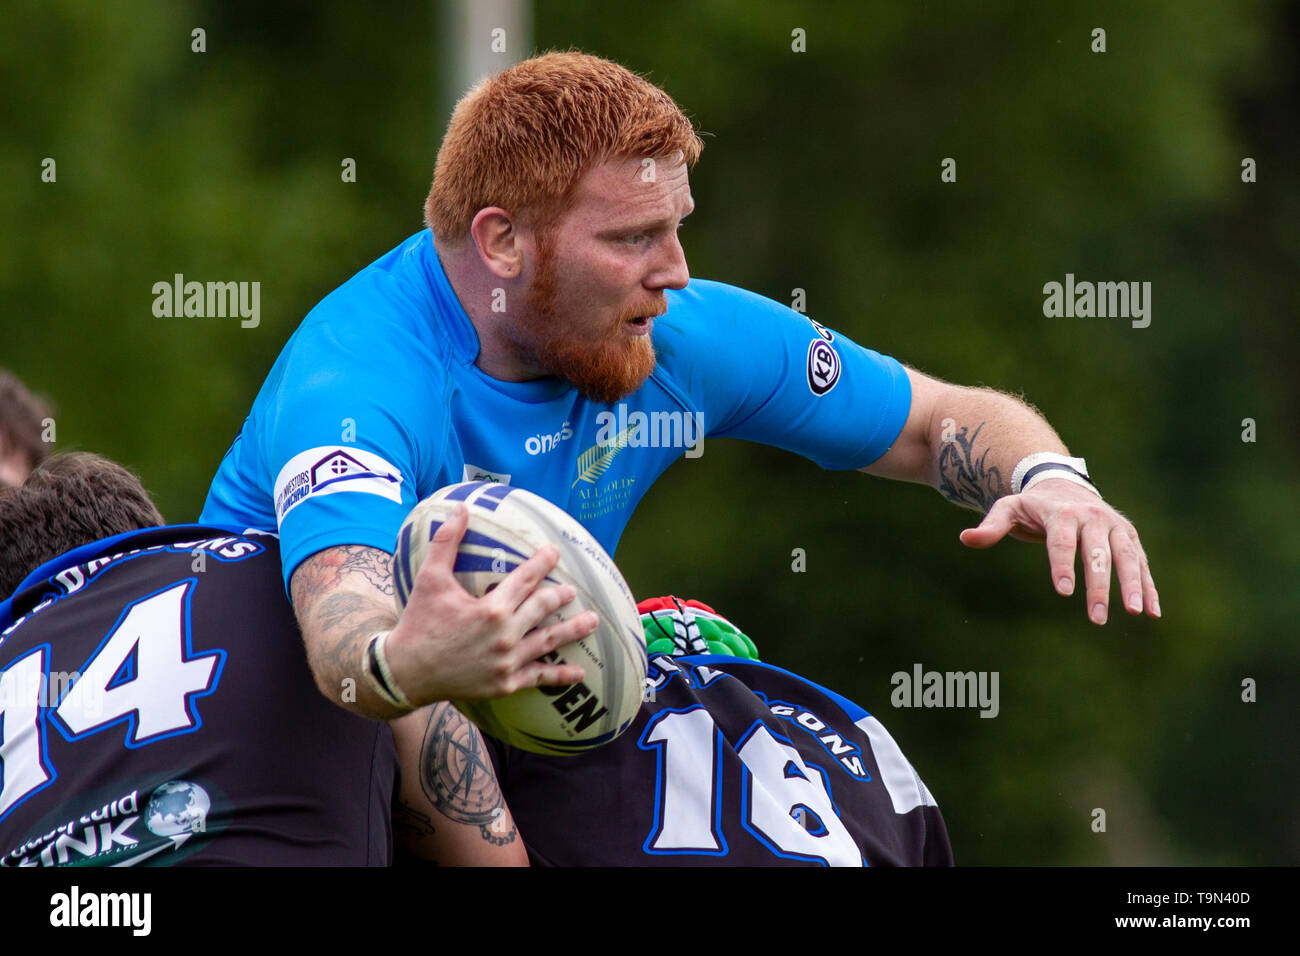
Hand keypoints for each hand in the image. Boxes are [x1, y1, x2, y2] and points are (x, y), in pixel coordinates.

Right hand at [386, 502, 594, 703]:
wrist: (407, 673)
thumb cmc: (419, 623)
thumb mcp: (430, 579)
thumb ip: (446, 542)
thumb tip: (459, 508)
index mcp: (491, 609)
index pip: (526, 580)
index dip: (542, 563)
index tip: (555, 552)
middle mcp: (505, 635)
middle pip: (542, 608)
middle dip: (560, 596)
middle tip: (571, 589)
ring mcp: (508, 662)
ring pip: (549, 642)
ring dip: (573, 630)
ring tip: (593, 621)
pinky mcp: (506, 684)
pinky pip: (539, 677)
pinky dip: (560, 675)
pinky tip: (579, 673)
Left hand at [958, 478, 1159, 624]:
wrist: (1062, 483)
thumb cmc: (1031, 505)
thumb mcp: (1008, 509)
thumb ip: (991, 526)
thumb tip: (966, 538)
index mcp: (1062, 513)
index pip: (1063, 542)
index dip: (1063, 566)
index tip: (1064, 592)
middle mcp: (1093, 517)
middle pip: (1098, 553)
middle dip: (1099, 586)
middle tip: (1097, 618)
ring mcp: (1114, 526)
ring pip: (1126, 556)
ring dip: (1134, 584)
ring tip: (1136, 613)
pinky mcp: (1129, 536)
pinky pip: (1141, 561)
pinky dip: (1149, 585)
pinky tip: (1154, 611)